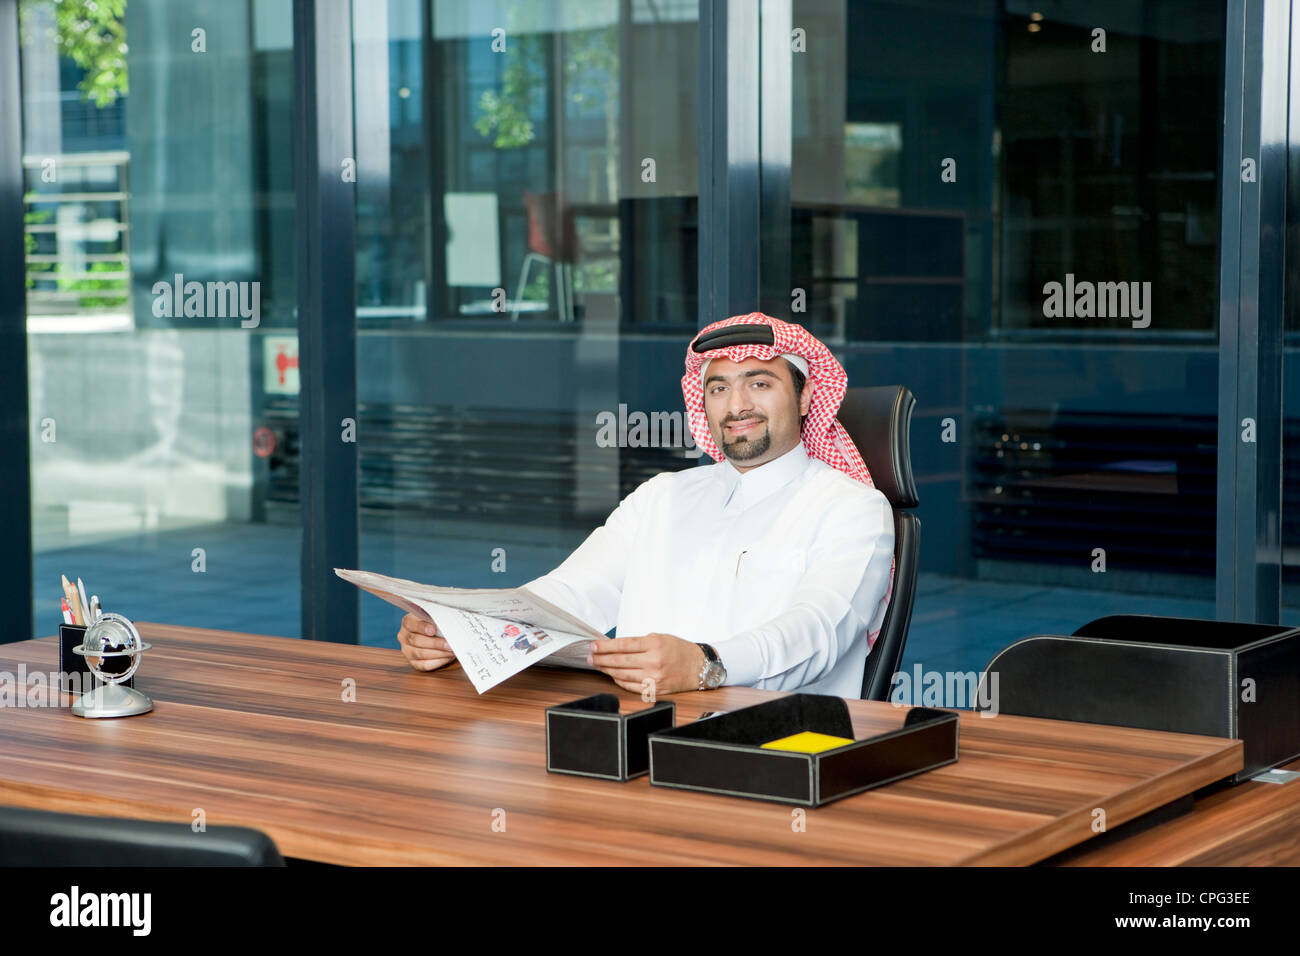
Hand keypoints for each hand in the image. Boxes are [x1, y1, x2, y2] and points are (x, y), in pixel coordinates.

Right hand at [397, 612, 457, 672]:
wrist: (438, 635)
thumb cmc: (436, 624)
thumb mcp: (434, 618)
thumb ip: (437, 619)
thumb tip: (446, 625)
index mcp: (407, 622)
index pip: (410, 624)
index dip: (422, 627)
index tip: (433, 630)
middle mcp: (404, 636)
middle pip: (416, 640)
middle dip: (435, 643)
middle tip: (449, 644)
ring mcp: (407, 651)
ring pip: (420, 653)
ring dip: (438, 653)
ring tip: (451, 650)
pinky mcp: (414, 662)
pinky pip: (424, 665)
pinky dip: (437, 661)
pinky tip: (447, 657)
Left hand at [587, 633, 706, 695]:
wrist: (699, 667)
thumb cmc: (680, 650)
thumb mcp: (660, 637)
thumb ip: (639, 642)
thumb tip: (616, 646)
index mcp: (654, 645)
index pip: (623, 645)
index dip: (605, 646)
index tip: (593, 646)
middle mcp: (653, 661)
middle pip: (619, 661)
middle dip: (601, 658)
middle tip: (590, 657)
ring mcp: (654, 677)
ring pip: (622, 674)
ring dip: (607, 670)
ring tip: (598, 665)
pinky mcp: (655, 689)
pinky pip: (631, 686)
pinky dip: (619, 681)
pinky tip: (613, 675)